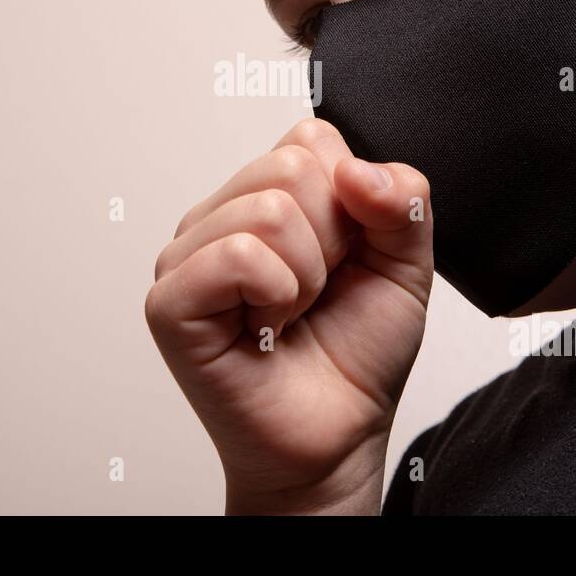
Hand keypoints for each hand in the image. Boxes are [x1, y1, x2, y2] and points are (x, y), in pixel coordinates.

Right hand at [145, 119, 432, 513]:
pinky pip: (237, 255)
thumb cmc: (356, 353)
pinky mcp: (171, 300)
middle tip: (316, 293)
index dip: (351, 201)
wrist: (337, 436)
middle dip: (332, 241)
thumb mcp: (405, 264)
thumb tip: (355, 168)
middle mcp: (222, 215)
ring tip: (289, 313)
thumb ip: (402, 200)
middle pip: (291, 167)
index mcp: (268, 194)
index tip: (345, 257)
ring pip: (268, 209)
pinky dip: (274, 296)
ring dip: (305, 277)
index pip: (311, 138)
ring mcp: (188, 254)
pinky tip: (265, 330)